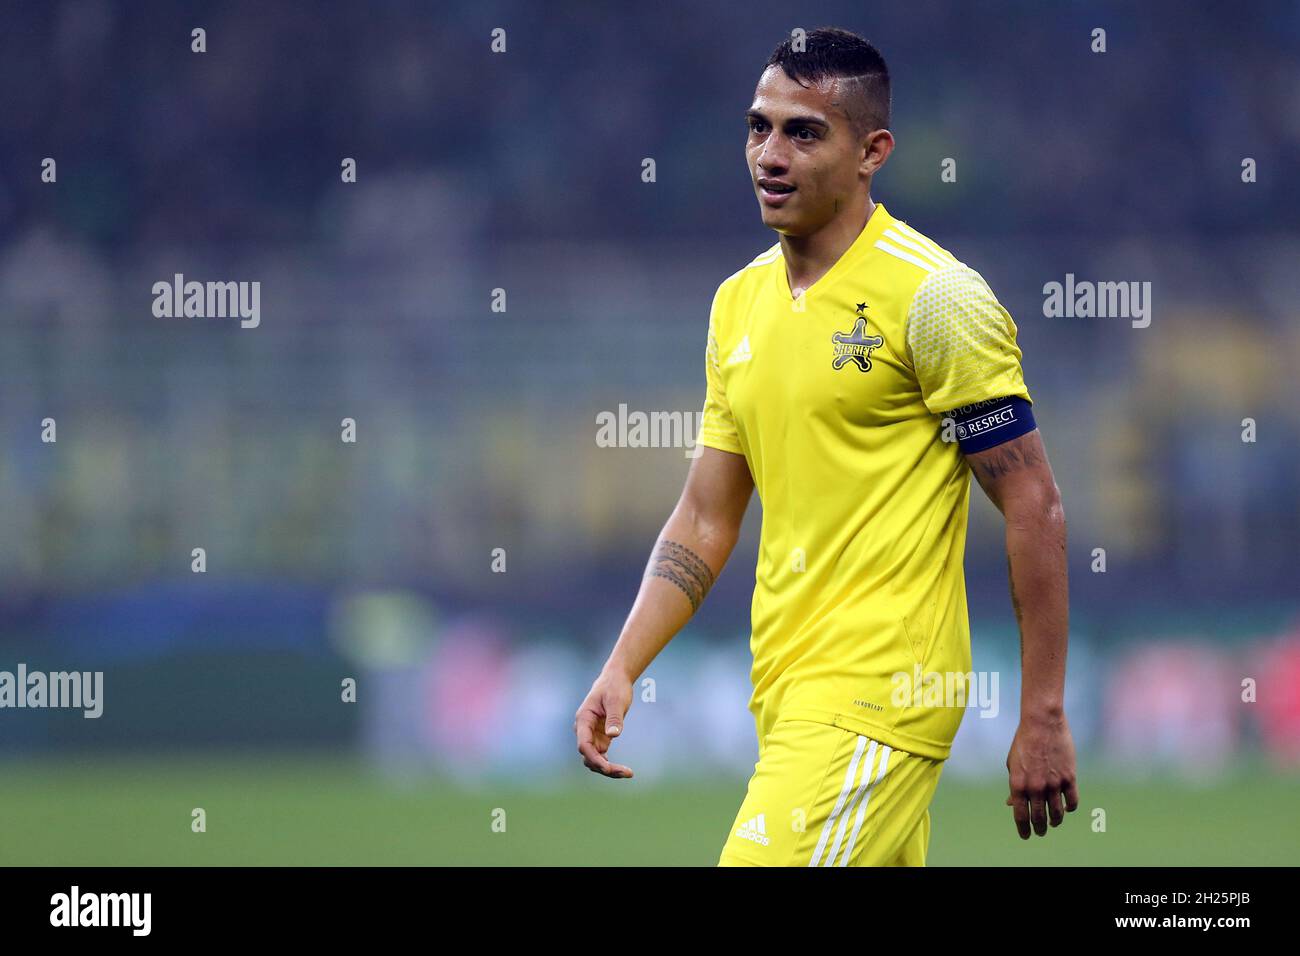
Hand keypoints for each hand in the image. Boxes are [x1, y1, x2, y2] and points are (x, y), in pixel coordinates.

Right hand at [574, 668, 634, 778]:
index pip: (584, 745)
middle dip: (605, 767)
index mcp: (584, 719)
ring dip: (608, 769)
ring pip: (594, 759)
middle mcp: (584, 730)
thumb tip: (613, 735)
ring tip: (628, 773)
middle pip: (589, 756)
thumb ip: (614, 718)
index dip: (594, 758)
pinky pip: (602, 756)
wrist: (615, 680)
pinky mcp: (600, 738)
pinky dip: (610, 764)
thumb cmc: (614, 687)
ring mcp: (592, 735)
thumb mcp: (616, 701)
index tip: (608, 768)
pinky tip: (623, 770)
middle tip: (626, 773)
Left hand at [1005, 709, 1078, 838]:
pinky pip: (1072, 801)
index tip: (1026, 836)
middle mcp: (1035, 787)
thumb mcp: (1012, 765)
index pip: (1021, 815)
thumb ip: (1014, 786)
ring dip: (1055, 821)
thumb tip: (1011, 805)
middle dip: (1039, 828)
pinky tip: (1067, 809)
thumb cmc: (1023, 743)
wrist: (1042, 723)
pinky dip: (1070, 808)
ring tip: (1053, 823)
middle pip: (1039, 817)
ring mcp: (1054, 783)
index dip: (1023, 829)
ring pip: (1057, 813)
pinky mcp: (1069, 778)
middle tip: (1040, 832)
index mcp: (1018, 784)